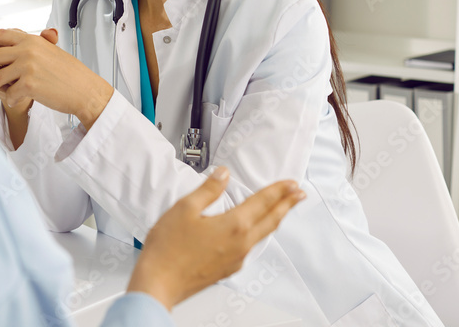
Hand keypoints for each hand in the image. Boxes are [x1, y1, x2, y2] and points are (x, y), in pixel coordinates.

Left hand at [0, 28, 113, 128]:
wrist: (85, 90)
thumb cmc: (70, 74)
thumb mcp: (49, 51)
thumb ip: (30, 46)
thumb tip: (7, 46)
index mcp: (31, 39)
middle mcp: (28, 49)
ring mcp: (28, 66)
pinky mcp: (29, 84)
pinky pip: (10, 93)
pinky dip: (10, 100)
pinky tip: (14, 102)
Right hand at [127, 167, 304, 310]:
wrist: (159, 282)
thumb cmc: (168, 249)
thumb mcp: (184, 208)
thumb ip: (208, 189)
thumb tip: (223, 175)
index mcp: (233, 226)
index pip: (263, 202)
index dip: (279, 190)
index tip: (291, 183)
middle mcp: (240, 244)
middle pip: (271, 220)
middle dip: (287, 205)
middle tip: (299, 194)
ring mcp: (236, 259)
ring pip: (263, 235)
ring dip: (275, 219)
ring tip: (282, 210)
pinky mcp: (228, 268)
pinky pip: (250, 247)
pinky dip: (259, 233)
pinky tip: (252, 232)